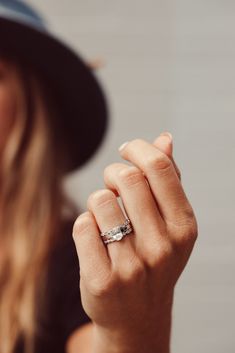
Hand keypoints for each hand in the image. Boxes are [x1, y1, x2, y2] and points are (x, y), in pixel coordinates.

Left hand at [72, 132, 197, 352]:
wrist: (137, 315)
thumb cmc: (153, 257)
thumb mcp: (171, 223)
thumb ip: (169, 179)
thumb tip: (164, 138)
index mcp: (184, 227)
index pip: (159, 168)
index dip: (137, 149)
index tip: (126, 150)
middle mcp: (163, 247)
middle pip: (126, 177)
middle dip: (113, 172)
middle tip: (113, 185)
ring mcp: (132, 266)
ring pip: (100, 199)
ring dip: (98, 202)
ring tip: (107, 218)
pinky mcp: (102, 280)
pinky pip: (82, 226)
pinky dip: (85, 226)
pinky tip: (96, 241)